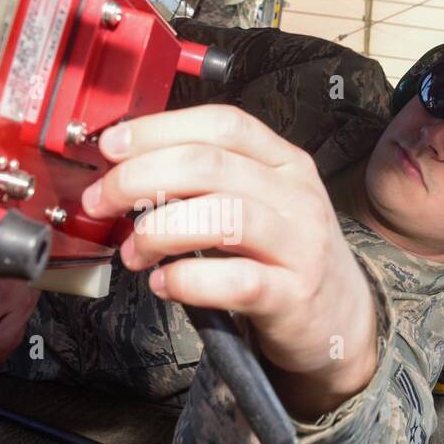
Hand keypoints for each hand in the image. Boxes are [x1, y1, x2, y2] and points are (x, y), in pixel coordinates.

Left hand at [81, 104, 378, 417]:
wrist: (340, 319)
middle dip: (139, 178)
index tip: (112, 147)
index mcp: (284, 161)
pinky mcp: (292, 295)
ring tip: (133, 251)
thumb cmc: (284, 257)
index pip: (221, 124)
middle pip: (208, 165)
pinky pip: (233, 280)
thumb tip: (126, 172)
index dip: (158, 129)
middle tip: (102, 201)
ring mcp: (298, 245)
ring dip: (157, 231)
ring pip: (221, 216)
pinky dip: (186, 280)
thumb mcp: (260, 202)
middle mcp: (295, 196)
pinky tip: (164, 283)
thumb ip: (206, 183)